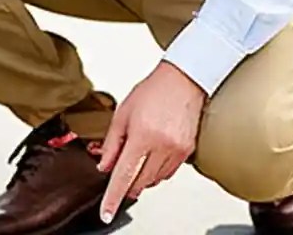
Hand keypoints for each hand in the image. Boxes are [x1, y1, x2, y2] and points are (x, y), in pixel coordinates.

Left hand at [96, 60, 206, 222]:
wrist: (182, 80)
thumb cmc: (151, 92)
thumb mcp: (122, 114)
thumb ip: (111, 144)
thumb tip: (104, 166)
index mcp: (143, 136)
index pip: (124, 175)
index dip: (114, 197)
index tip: (107, 212)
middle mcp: (162, 146)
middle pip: (140, 182)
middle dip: (127, 183)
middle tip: (121, 172)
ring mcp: (177, 151)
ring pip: (154, 180)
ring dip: (141, 176)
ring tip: (138, 154)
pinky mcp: (188, 152)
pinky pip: (168, 173)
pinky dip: (156, 171)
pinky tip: (152, 155)